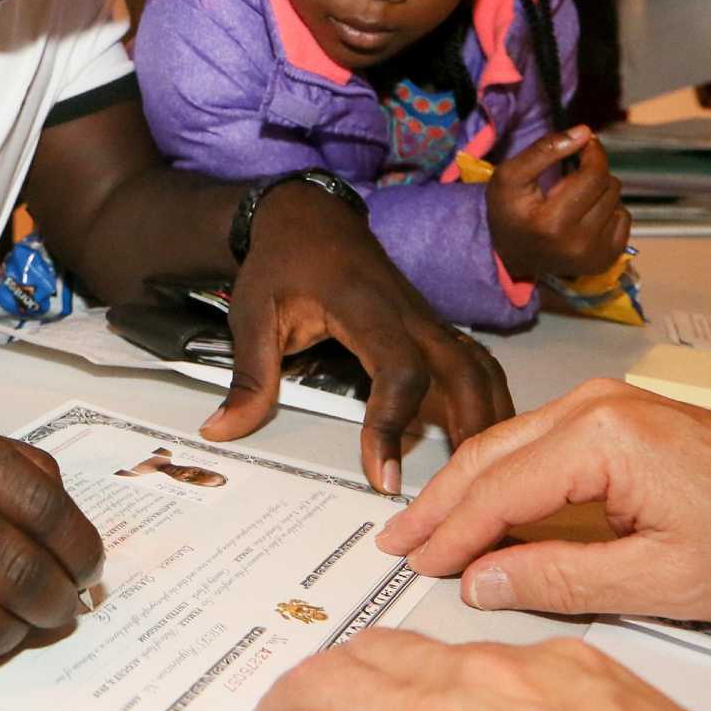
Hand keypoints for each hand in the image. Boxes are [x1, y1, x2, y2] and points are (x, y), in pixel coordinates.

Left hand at [209, 181, 512, 495]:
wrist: (306, 217)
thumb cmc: (280, 263)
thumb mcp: (252, 314)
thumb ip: (247, 376)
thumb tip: (220, 432)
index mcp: (364, 307)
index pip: (398, 369)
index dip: (393, 423)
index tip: (381, 475)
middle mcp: (409, 313)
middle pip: (462, 370)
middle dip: (469, 428)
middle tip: (460, 493)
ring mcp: (427, 319)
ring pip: (479, 366)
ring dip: (490, 416)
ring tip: (484, 476)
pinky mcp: (431, 327)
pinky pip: (474, 363)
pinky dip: (488, 399)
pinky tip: (485, 438)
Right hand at [377, 379, 710, 620]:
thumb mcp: (663, 580)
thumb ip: (562, 580)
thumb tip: (484, 582)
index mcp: (602, 437)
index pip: (498, 489)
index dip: (452, 534)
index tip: (417, 565)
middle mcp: (594, 406)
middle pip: (486, 455)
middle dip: (438, 505)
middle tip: (397, 544)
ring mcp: (603, 405)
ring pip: (504, 446)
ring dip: (462, 491)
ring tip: (425, 531)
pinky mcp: (614, 417)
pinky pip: (534, 446)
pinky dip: (499, 479)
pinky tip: (482, 509)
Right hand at [486, 128, 629, 278]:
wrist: (512, 258)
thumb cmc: (509, 213)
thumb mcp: (509, 177)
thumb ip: (543, 150)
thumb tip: (585, 132)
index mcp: (552, 223)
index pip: (594, 175)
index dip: (594, 152)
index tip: (585, 141)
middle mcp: (577, 244)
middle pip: (609, 186)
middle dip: (594, 172)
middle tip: (573, 174)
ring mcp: (595, 255)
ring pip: (618, 201)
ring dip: (600, 192)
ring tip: (575, 199)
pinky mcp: (607, 260)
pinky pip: (624, 219)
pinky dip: (607, 212)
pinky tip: (585, 217)